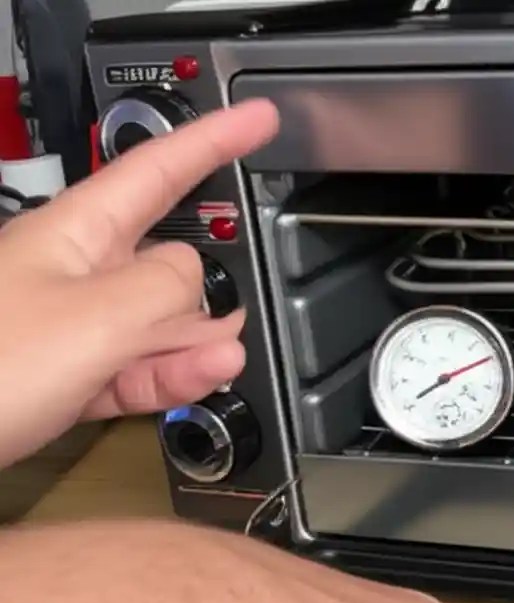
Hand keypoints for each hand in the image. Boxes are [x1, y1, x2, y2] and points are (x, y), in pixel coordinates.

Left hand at [0, 100, 278, 467]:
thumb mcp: (97, 318)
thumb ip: (165, 289)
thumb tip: (198, 285)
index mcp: (75, 233)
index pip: (159, 169)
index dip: (214, 141)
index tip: (257, 119)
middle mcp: (72, 272)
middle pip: (163, 257)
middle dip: (212, 283)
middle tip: (244, 307)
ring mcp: (67, 325)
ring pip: (154, 321)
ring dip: (194, 341)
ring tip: (221, 359)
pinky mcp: (63, 374)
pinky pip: (134, 366)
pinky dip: (170, 375)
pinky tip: (197, 379)